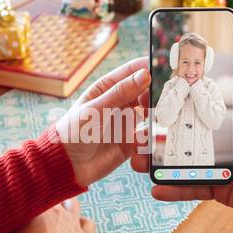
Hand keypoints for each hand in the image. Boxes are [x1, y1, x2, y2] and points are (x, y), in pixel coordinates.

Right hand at [0, 197, 95, 232]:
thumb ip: (11, 223)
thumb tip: (10, 218)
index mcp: (38, 206)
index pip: (36, 191)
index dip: (31, 194)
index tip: (26, 197)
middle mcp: (57, 210)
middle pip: (55, 194)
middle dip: (48, 198)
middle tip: (41, 205)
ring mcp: (72, 223)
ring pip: (73, 203)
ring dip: (67, 205)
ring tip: (59, 212)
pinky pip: (88, 223)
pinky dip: (82, 223)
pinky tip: (75, 227)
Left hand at [55, 57, 150, 186]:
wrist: (69, 165)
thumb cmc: (75, 132)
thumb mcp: (96, 109)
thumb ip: (121, 92)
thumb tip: (145, 74)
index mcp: (107, 88)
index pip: (132, 71)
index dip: (147, 68)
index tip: (163, 69)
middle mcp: (120, 102)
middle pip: (146, 91)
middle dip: (154, 93)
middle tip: (155, 100)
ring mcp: (127, 121)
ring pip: (150, 112)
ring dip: (156, 113)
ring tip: (155, 118)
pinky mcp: (132, 141)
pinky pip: (148, 135)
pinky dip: (151, 135)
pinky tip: (146, 137)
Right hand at [133, 47, 232, 223]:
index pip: (198, 105)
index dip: (175, 101)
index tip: (150, 95)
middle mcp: (223, 141)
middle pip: (184, 135)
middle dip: (159, 134)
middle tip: (133, 130)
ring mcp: (220, 166)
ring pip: (182, 162)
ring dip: (159, 162)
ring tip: (137, 160)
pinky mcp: (221, 190)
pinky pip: (193, 188)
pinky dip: (175, 189)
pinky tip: (155, 189)